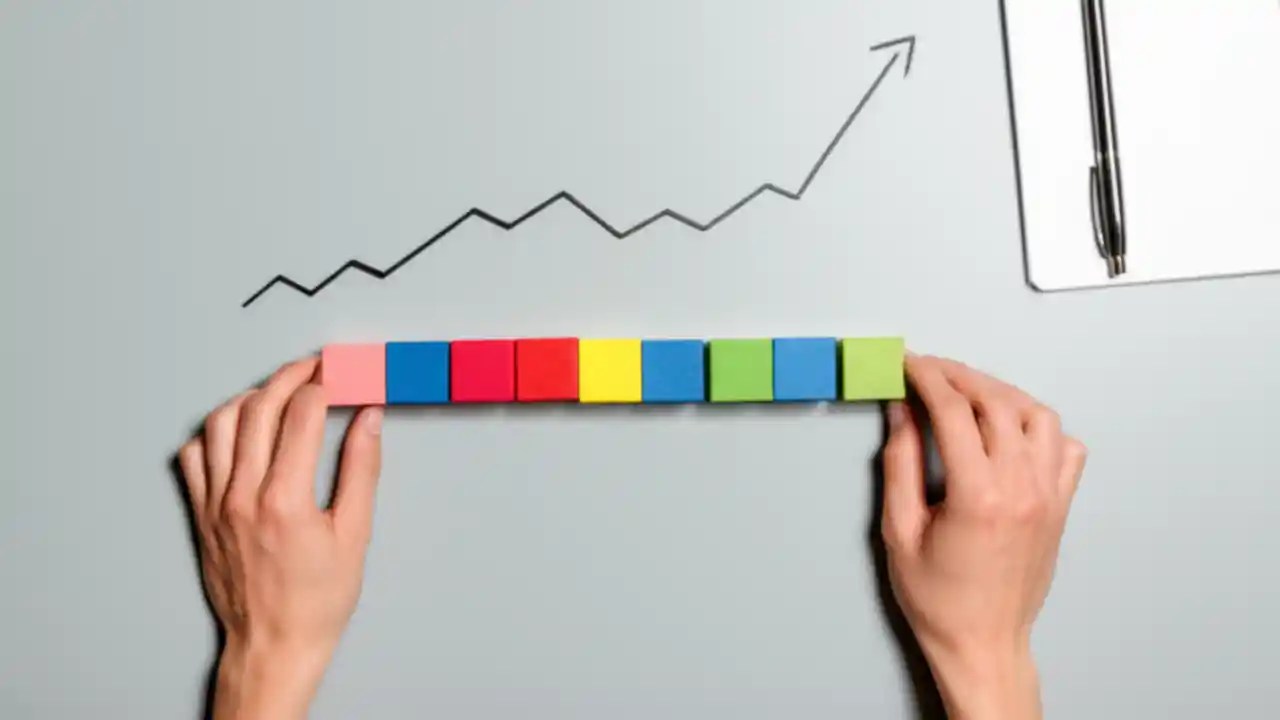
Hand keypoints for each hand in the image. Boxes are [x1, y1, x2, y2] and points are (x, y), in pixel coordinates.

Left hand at [177, 357, 383, 719]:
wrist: (273, 644)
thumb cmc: (317, 600)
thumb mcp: (355, 535)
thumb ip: (361, 470)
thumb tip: (368, 421)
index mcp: (286, 499)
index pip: (302, 415)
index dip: (323, 384)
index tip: (338, 374)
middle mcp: (244, 495)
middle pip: (259, 408)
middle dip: (289, 376)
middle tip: (312, 367)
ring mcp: (216, 503)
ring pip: (220, 423)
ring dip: (250, 397)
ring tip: (276, 391)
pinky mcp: (202, 513)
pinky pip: (194, 456)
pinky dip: (214, 432)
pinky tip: (239, 430)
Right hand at [881, 355, 1085, 719]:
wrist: (984, 643)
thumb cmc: (938, 599)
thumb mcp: (900, 531)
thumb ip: (900, 464)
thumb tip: (901, 412)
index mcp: (978, 495)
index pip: (953, 411)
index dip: (926, 378)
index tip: (908, 364)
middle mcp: (1023, 488)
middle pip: (996, 402)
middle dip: (959, 376)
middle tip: (929, 370)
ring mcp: (1049, 495)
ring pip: (1037, 415)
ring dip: (1000, 393)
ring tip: (967, 391)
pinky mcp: (1061, 506)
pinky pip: (1065, 447)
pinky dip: (1039, 426)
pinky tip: (1010, 428)